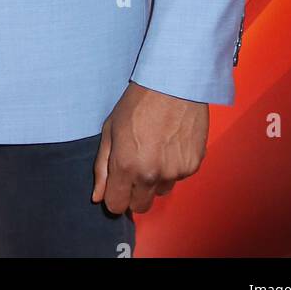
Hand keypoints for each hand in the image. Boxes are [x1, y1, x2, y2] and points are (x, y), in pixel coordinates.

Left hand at [93, 81, 208, 214]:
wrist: (173, 83)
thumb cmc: (138, 102)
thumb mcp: (110, 130)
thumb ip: (102, 167)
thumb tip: (98, 196)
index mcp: (127, 166)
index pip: (116, 206)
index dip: (115, 196)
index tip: (117, 184)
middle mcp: (152, 175)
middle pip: (140, 206)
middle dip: (135, 192)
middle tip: (136, 166)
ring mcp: (175, 172)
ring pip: (161, 191)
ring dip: (156, 179)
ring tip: (155, 149)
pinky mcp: (193, 165)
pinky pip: (179, 177)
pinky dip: (174, 166)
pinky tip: (171, 143)